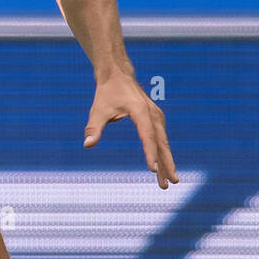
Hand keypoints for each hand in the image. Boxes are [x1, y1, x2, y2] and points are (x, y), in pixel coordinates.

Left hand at [83, 70, 178, 189]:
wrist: (118, 75)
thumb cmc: (107, 93)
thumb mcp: (98, 110)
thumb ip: (94, 128)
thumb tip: (87, 145)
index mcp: (140, 111)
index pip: (147, 135)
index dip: (150, 153)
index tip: (153, 170)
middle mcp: (153, 114)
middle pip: (162, 142)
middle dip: (166, 164)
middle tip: (170, 184)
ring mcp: (157, 117)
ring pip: (164, 143)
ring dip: (167, 162)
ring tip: (168, 182)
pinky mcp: (156, 120)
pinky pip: (162, 139)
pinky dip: (163, 154)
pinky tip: (164, 169)